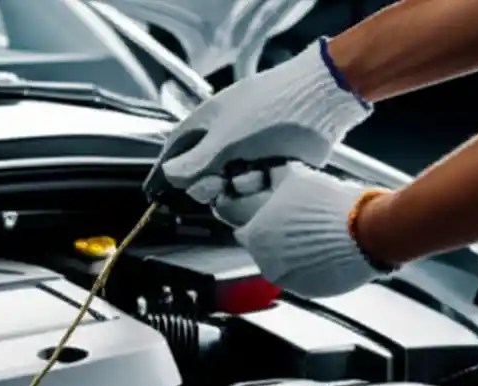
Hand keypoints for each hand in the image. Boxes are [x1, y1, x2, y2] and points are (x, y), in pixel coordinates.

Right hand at [153, 40, 371, 196]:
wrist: (322, 102)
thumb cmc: (271, 108)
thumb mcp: (226, 138)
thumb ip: (195, 161)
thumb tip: (170, 175)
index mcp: (207, 122)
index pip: (176, 149)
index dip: (165, 171)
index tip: (155, 192)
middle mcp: (225, 137)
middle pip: (201, 173)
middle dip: (206, 183)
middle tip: (217, 184)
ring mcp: (249, 151)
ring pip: (228, 183)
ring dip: (236, 185)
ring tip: (254, 174)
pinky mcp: (271, 163)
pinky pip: (254, 185)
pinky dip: (258, 186)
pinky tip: (268, 178)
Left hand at [226, 163, 393, 297]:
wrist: (363, 231)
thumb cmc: (327, 205)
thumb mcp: (297, 180)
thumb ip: (281, 184)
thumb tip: (279, 177)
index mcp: (255, 237)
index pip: (246, 232)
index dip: (262, 222)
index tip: (274, 218)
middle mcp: (266, 264)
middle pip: (266, 251)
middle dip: (280, 240)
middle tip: (302, 226)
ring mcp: (289, 281)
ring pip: (287, 267)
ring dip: (298, 256)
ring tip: (320, 238)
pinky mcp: (313, 291)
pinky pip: (308, 278)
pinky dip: (315, 268)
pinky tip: (330, 252)